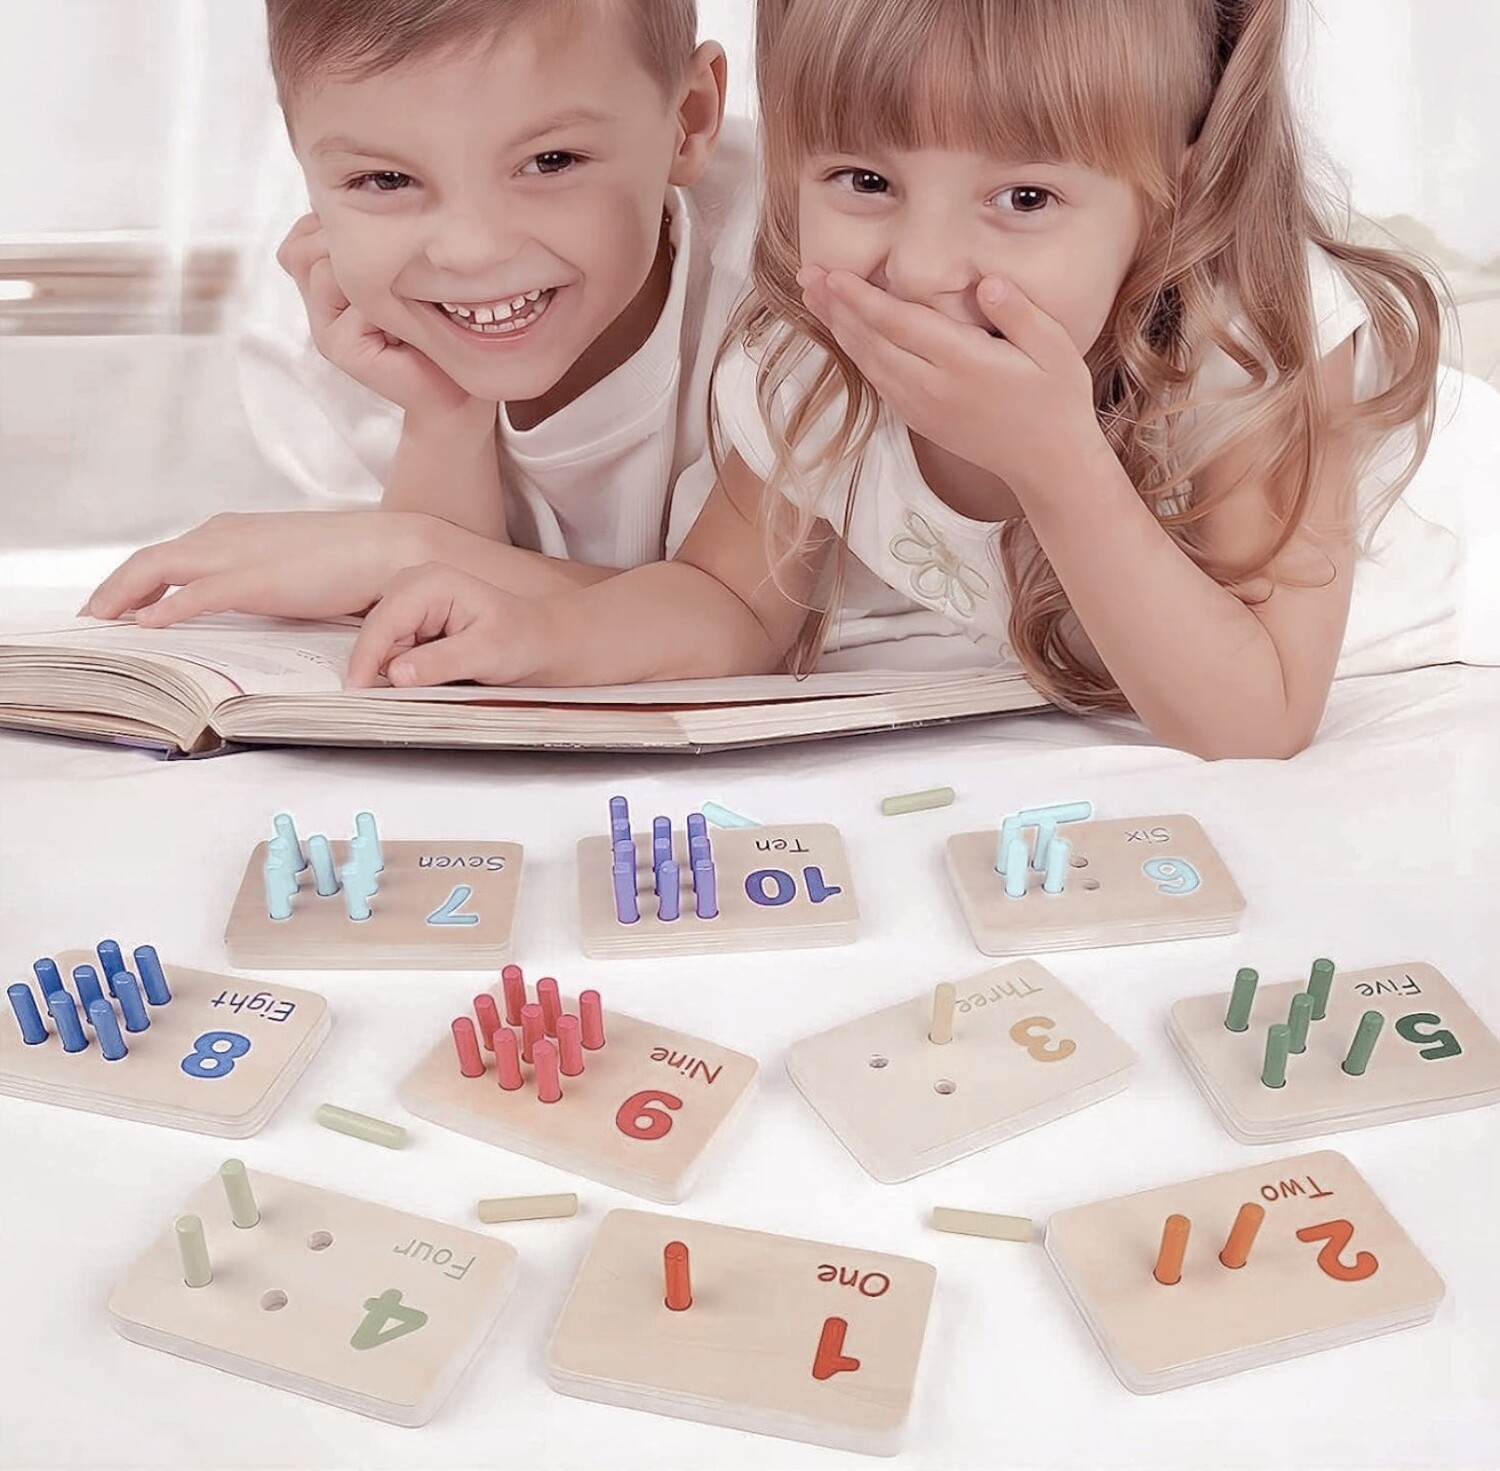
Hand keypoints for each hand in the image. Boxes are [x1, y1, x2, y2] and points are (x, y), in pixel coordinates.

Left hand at [83, 511, 433, 625]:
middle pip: (149, 560)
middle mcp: (226, 537)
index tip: (113, 604)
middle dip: (113, 589)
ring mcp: (238, 557)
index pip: (167, 555)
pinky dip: (166, 609)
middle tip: (90, 619)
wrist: (389, 549)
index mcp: (234, 533)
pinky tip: (146, 626)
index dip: (132, 580)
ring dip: (122, 596)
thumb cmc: (351, 561)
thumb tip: (244, 602)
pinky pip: (196, 595)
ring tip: (101, 623)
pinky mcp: (256, 580)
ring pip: (157, 569)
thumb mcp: (291, 567)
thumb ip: (259, 578)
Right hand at [277, 214, 476, 419]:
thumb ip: (379, 243)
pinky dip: (385, 299)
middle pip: (304, 244)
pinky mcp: (338, 348)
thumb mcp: (409, 272)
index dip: (343, 223)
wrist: (456, 392)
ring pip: (324, 266)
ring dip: (372, 270)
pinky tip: (410, 316)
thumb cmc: (441, 328)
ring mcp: (324, 329)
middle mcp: (318, 304)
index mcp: (326, 282)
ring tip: (408, 294)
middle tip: (403, 269)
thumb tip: (369, 197)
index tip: (392, 240)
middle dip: (351, 242)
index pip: (305, 230)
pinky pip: (353, 299)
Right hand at [346, 563, 546, 688]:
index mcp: (431, 583)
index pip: (383, 623)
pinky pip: (394, 653)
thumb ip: (440, 662)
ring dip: (394, 672)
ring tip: (437, 683)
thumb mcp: (487, 654)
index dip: (366, 659)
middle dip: (380, 668)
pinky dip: (403, 672)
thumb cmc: (524, 640)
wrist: (543, 642)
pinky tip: (430, 679)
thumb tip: (396, 674)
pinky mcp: (415, 625)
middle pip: (376, 635)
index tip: (357, 691)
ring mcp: (413, 605)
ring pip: (383, 647)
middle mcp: (415, 586)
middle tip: (404, 696)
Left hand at [798, 266, 1107, 499]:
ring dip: (838, 328)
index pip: (899, 324)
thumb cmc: (1056, 399)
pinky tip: (844, 333)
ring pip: (868, 362)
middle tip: (807, 273)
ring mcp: (921, 406)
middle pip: (872, 341)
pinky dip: (856, 354)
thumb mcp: (1055, 349)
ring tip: (814, 296)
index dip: (861, 298)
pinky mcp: (918, 419)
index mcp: (962, 363)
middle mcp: (932, 386)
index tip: (833, 274)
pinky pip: (878, 381)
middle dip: (836, 306)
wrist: (1045, 463)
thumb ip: (1021, 313)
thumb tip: (987, 284)